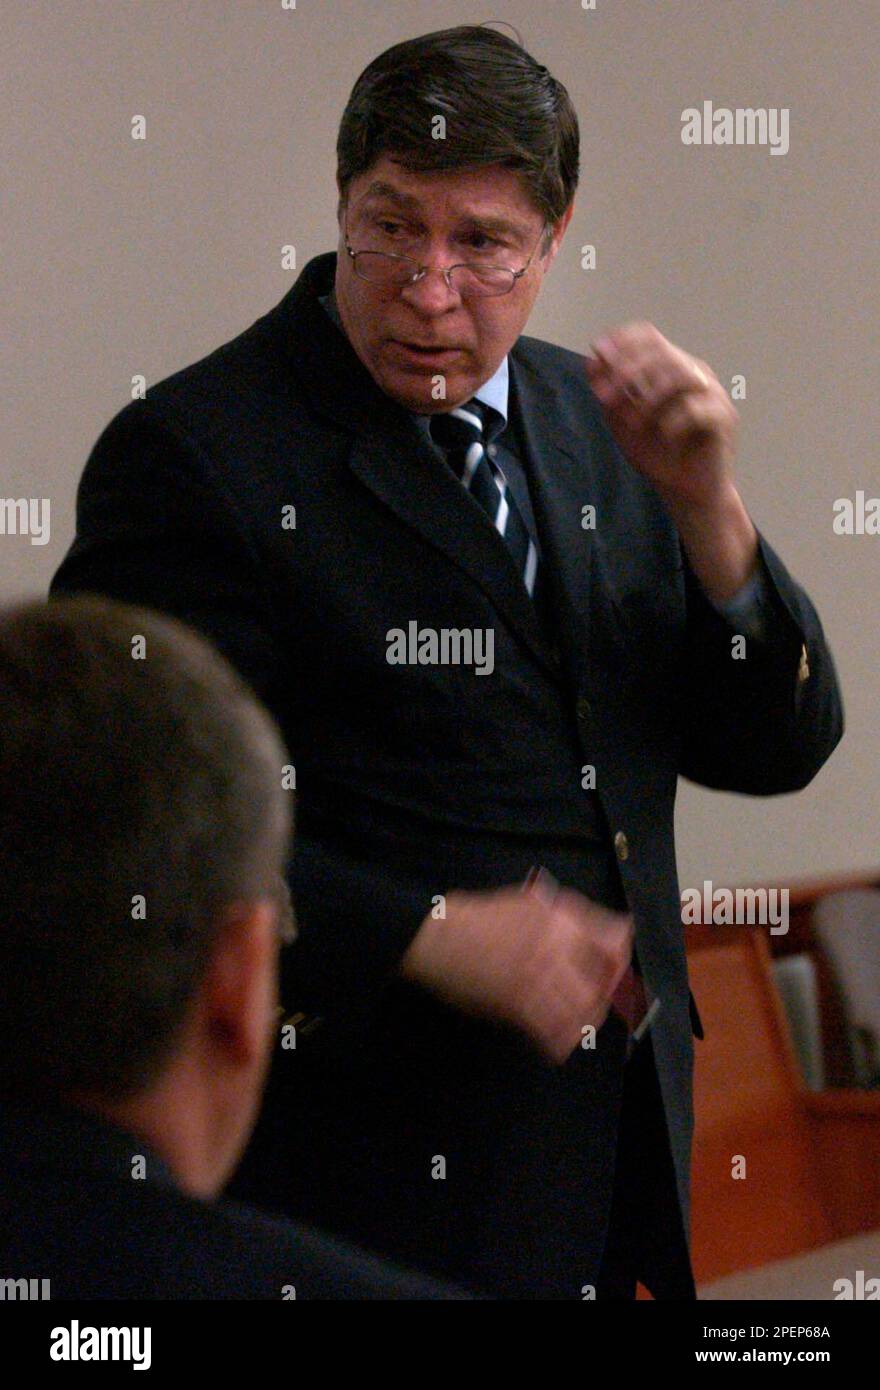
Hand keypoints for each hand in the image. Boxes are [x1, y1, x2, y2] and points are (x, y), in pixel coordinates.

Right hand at [399, 883, 633, 1063]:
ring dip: (586, 1021)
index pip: (613, 939)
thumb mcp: (530, 903)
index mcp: (561, 917)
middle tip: (601, 1000)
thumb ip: (566, 918)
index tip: (617, 966)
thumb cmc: (481, 918)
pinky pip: (554, 1031)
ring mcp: (540, 976)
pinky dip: (560, 1042)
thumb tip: (599, 935)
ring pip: (583, 1010)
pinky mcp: (520, 1004)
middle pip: (603, 980)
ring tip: (581, 1023)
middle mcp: (557, 946)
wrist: (440, 937)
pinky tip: (558, 1044)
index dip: (620, 956)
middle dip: (607, 994)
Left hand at [585, 322, 738, 511]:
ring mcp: (712, 393)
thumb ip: (608, 392)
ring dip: (648, 398)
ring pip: (680, 375)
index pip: (650, 337)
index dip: (623, 340)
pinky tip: (664, 435)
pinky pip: (696, 408)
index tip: (598, 352)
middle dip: (627, 371)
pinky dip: (673, 421)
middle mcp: (694, 374)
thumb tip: (592, 359)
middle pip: (662, 352)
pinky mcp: (723, 418)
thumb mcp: (622, 423)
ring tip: (633, 424)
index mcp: (671, 368)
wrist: (685, 493)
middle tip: (605, 398)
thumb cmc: (658, 455)